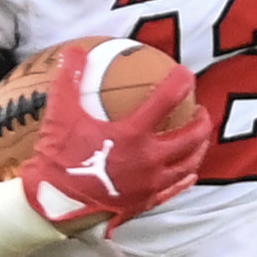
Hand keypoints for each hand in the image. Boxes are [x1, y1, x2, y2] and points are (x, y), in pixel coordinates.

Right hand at [13, 55, 209, 232]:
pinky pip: (174, 189)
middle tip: (200, 111)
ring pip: (188, 163)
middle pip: (190, 136)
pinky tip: (189, 174)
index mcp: (133, 134)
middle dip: (201, 121)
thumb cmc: (59, 160)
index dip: (181, 82)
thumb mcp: (59, 117)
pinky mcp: (146, 201)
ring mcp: (150, 183)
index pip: (167, 100)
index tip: (185, 74)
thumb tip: (73, 52)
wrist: (55, 205)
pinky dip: (185, 179)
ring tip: (199, 138)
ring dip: (199, 148)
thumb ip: (68, 82)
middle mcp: (149, 158)